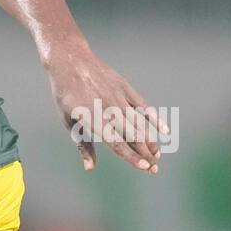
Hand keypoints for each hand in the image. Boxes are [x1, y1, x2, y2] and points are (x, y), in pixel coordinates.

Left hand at [44, 38, 166, 174]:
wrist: (70, 61)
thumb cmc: (66, 95)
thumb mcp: (68, 121)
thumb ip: (82, 145)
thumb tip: (90, 168)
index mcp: (93, 119)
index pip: (116, 142)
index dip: (131, 156)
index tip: (144, 167)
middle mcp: (108, 109)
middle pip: (132, 135)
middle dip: (145, 154)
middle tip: (155, 170)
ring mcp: (118, 97)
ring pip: (139, 123)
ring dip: (150, 140)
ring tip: (157, 156)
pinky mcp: (125, 87)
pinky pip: (143, 105)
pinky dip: (154, 118)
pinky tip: (164, 130)